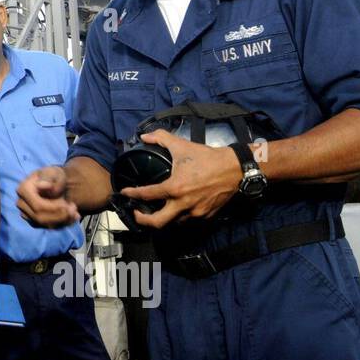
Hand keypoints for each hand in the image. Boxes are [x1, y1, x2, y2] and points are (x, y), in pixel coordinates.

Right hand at [16, 166, 78, 226]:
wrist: (55, 184)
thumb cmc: (53, 177)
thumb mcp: (53, 173)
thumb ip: (48, 178)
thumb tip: (41, 185)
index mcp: (23, 189)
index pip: (38, 206)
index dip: (55, 208)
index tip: (70, 204)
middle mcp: (21, 203)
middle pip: (40, 217)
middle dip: (61, 215)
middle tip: (75, 208)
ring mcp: (26, 214)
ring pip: (45, 224)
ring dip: (63, 220)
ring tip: (76, 212)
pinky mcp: (33, 221)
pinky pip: (49, 227)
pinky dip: (63, 223)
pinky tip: (73, 217)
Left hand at [118, 130, 241, 228]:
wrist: (234, 168)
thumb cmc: (207, 158)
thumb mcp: (182, 145)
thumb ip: (161, 138)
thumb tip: (145, 136)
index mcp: (175, 188)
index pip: (146, 194)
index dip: (132, 194)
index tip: (125, 193)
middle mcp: (183, 204)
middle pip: (157, 222)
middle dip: (143, 220)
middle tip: (137, 213)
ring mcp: (196, 212)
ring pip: (174, 223)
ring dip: (164, 218)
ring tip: (157, 210)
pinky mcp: (206, 215)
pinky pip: (189, 220)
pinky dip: (180, 217)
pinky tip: (177, 209)